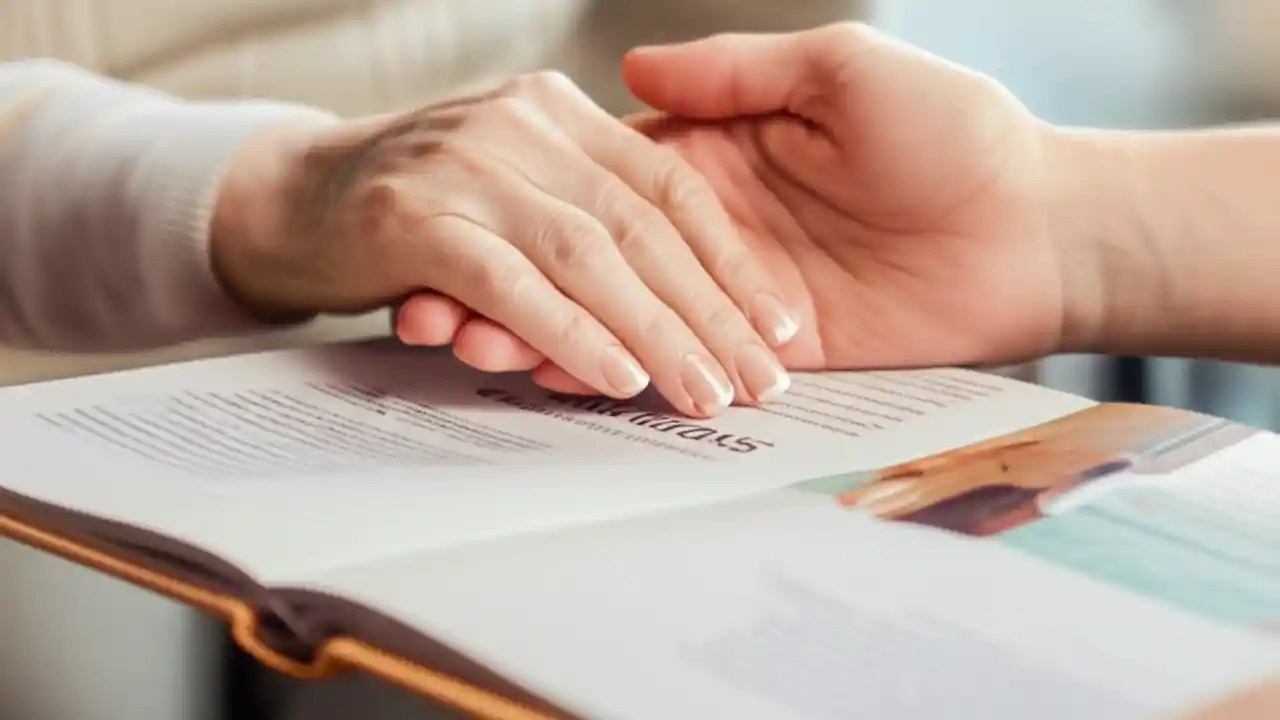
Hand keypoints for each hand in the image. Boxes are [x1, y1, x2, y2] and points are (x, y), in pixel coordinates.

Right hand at [211, 71, 797, 417]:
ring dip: (655, 332)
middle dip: (709, 311)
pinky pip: (511, 282)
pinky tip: (618, 375)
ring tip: (707, 393)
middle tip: (759, 382)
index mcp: (561, 114)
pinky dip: (570, 332)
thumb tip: (678, 269)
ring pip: (586, 255)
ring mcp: (466, 166)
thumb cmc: (418, 203)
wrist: (286, 196)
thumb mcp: (516, 173)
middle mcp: (522, 126)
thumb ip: (588, 195)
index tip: (778, 326)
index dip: (730, 260)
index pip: (669, 187)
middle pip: (640, 227)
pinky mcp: (413, 217)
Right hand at [399, 23, 1094, 382]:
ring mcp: (736, 291)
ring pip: (617, 311)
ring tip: (460, 342)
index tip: (467, 214)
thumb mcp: (842, 73)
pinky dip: (603, 366)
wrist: (1041, 227)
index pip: (610, 181)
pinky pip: (680, 361)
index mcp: (721, 153)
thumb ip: (736, 75)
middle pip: (593, 255)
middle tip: (440, 305)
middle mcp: (715, 224)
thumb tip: (633, 72)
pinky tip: (533, 370)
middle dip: (516, 280)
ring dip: (536, 329)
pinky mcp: (768, 350)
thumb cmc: (953, 132)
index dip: (538, 200)